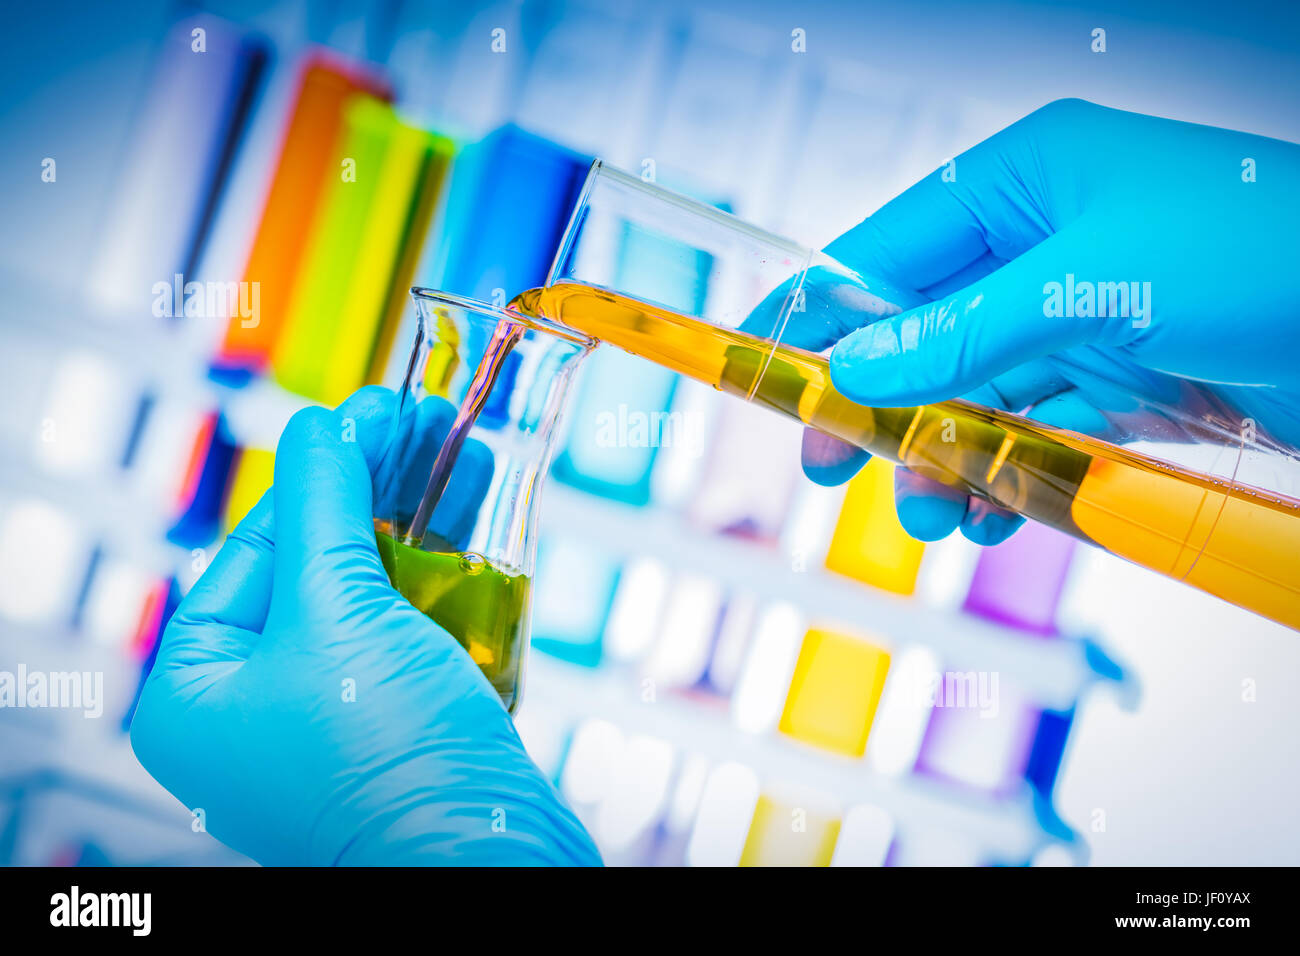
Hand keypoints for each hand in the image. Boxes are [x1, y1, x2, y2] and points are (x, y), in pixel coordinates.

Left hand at [130, 386, 600, 865]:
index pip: (255, 549)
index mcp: (196, 693)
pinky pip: (406, 635)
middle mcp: (250, 710)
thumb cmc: (387, 759)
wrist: (484, 859)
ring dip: (418, 526)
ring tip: (463, 459)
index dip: (319, 472)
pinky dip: (438, 583)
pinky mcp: (390, 729)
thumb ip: (323, 508)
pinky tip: (473, 531)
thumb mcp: (339, 613)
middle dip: (375, 492)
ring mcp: (322, 723)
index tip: (371, 411)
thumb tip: (321, 427)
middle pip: (315, 566)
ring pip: (369, 596)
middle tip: (421, 422)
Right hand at [797, 98, 1299, 543]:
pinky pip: (1037, 433)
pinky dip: (1006, 475)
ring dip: (940, 455)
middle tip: (828, 464)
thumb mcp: (1089, 284)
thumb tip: (854, 374)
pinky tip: (989, 512)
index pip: (888, 247)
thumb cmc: (1264, 252)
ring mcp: (1087, 317)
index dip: (817, 310)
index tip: (759, 363)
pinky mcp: (1128, 383)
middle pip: (921, 331)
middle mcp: (1048, 245)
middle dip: (874, 402)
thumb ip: (960, 333)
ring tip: (927, 514)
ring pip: (974, 394)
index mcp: (1028, 182)